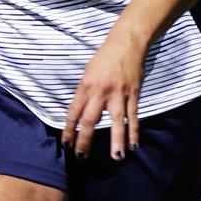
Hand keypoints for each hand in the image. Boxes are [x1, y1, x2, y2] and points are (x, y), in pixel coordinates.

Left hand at [62, 29, 145, 160]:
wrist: (127, 42)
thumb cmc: (105, 57)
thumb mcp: (87, 73)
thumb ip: (84, 93)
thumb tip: (80, 114)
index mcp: (85, 86)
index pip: (73, 113)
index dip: (69, 131)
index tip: (66, 145)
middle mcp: (100, 92)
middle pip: (90, 121)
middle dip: (85, 141)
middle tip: (81, 157)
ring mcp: (118, 94)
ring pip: (116, 122)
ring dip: (116, 141)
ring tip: (116, 157)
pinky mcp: (133, 94)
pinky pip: (133, 116)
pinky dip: (134, 132)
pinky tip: (133, 145)